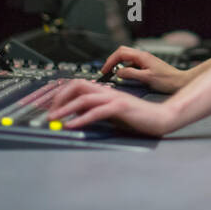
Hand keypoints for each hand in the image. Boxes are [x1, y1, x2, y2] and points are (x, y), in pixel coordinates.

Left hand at [45, 79, 178, 136]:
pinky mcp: (121, 108)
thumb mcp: (112, 113)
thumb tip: (76, 113)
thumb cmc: (138, 117)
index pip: (78, 84)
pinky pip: (97, 112)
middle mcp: (108, 91)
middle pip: (77, 85)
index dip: (62, 93)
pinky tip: (72, 125)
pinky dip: (82, 118)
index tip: (50, 106)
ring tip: (54, 119)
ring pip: (84, 98)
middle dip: (59, 97)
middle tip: (49, 112)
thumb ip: (96, 110)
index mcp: (105, 92)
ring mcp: (115, 98)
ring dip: (65, 108)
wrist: (161, 118)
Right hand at [99, 46, 190, 93]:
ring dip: (119, 65)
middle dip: (112, 60)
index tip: (105, 70)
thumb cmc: (167, 80)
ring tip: (113, 75)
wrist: (180, 82)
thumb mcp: (146, 78)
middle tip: (106, 71)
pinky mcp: (147, 66)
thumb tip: (118, 72)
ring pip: (127, 59)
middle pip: (122, 52)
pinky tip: (125, 77)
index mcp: (142, 56)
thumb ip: (131, 74)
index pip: (120, 53)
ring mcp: (145, 61)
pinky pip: (132, 65)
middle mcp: (143, 56)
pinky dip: (125, 69)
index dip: (110, 61)